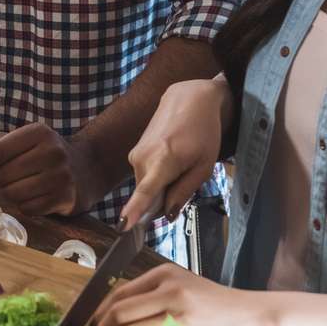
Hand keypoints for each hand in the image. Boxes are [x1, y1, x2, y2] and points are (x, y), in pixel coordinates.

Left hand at [0, 123, 108, 216]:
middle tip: (9, 176)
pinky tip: (36, 195)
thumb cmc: (43, 153)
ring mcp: (61, 176)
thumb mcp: (19, 141)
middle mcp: (52, 152)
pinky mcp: (65, 198)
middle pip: (2, 175)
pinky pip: (27, 209)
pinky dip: (25, 205)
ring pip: (13, 194)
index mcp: (38, 132)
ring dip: (11, 193)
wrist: (86, 168)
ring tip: (23, 185)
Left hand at [90, 264, 280, 325]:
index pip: (119, 292)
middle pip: (118, 311)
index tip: (94, 324)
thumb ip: (153, 295)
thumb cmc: (217, 306)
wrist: (254, 316)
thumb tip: (113, 314)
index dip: (100, 311)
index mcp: (165, 274)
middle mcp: (170, 289)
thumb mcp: (184, 287)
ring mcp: (179, 313)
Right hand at [119, 78, 230, 228]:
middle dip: (165, 197)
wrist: (189, 99)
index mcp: (163, 160)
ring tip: (180, 162)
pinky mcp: (134, 152)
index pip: (145, 191)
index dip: (134, 211)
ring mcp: (135, 154)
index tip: (123, 226)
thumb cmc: (202, 131)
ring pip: (147, 185)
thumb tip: (167, 214)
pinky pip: (145, 175)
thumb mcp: (203, 166)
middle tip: (186, 176)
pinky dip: (158, 175)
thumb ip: (183, 192)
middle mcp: (142, 157)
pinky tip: (172, 159)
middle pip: (150, 195)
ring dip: (163, 184)